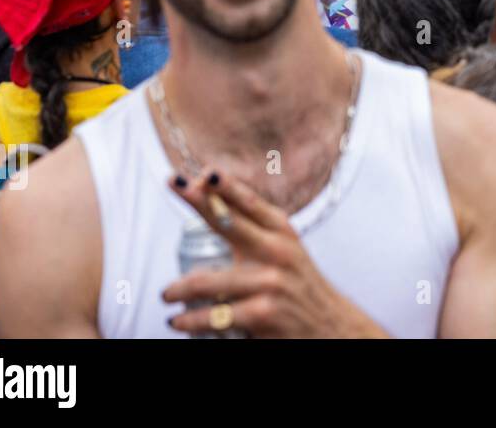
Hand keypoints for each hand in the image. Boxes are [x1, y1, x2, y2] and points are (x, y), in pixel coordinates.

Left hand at [162, 168, 388, 337]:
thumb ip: (255, 228)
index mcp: (282, 232)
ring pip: (207, 282)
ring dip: (178, 290)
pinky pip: (214, 316)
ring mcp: (270, 282)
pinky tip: (178, 322)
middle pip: (230, 221)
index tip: (203, 171)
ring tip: (166, 294)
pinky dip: (190, 321)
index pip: (250, 202)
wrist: (329, 325)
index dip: (225, 184)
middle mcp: (278, 251)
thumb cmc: (296, 285)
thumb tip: (210, 199)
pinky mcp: (263, 313)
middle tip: (175, 186)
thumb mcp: (285, 250)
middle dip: (200, 201)